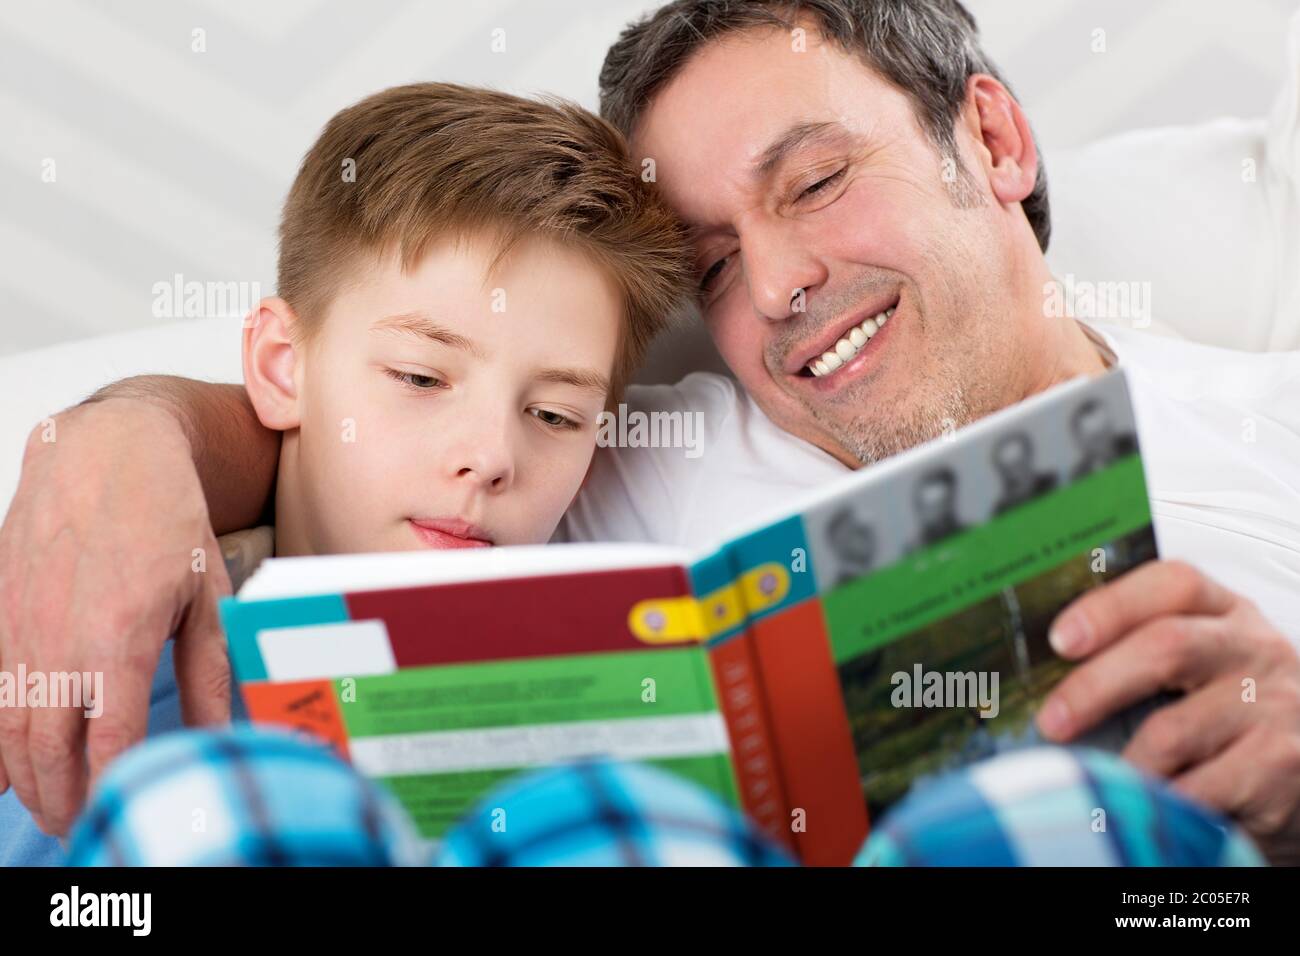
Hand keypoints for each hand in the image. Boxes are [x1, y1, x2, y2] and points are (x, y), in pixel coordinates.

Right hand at [0, 397, 232, 835]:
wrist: (105, 450)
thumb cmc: (166, 518)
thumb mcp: (207, 595)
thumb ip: (208, 671)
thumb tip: (216, 733)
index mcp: (118, 637)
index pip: (108, 740)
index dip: (112, 787)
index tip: (120, 813)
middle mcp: (58, 638)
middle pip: (47, 747)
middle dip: (60, 797)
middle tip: (79, 826)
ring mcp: (17, 624)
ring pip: (5, 723)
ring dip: (21, 774)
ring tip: (45, 804)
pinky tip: (2, 762)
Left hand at [1037, 559, 1299, 862]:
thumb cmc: (1235, 720)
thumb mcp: (1203, 670)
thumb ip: (1141, 653)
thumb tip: (1042, 673)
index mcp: (1227, 614)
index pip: (1173, 584)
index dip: (1111, 606)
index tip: (1061, 638)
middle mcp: (1255, 650)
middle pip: (1166, 646)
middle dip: (1093, 686)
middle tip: (1052, 721)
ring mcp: (1275, 706)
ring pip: (1172, 731)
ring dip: (1127, 763)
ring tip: (1107, 780)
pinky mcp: (1281, 765)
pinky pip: (1196, 790)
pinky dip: (1162, 802)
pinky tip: (1152, 806)